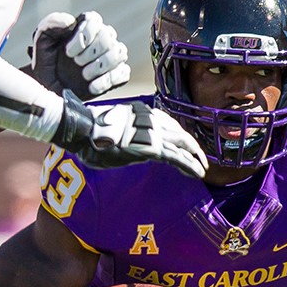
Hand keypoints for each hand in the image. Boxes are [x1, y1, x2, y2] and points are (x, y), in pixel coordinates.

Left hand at [29, 11, 129, 99]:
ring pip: (119, 53)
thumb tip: (70, 21)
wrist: (50, 90)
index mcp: (85, 25)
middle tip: (76, 63)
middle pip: (108, 36)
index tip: (68, 52)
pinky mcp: (117, 74)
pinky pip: (123, 73)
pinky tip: (92, 86)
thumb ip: (51, 24)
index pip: (94, 21)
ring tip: (84, 75)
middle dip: (91, 52)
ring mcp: (111, 56)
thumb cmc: (47, 63)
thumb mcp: (42, 42)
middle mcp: (102, 38)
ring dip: (100, 66)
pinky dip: (107, 80)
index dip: (83, 36)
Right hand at [54, 94, 207, 178]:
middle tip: (201, 158)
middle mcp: (151, 120)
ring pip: (182, 144)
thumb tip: (125, 142)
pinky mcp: (151, 148)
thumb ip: (124, 133)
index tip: (185, 145)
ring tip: (202, 168)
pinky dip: (189, 165)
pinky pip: (176, 157)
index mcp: (142, 113)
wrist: (84, 131)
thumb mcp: (111, 128)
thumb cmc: (90, 132)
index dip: (178, 135)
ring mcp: (152, 133)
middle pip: (179, 132)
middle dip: (193, 146)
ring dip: (195, 157)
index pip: (167, 123)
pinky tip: (198, 173)